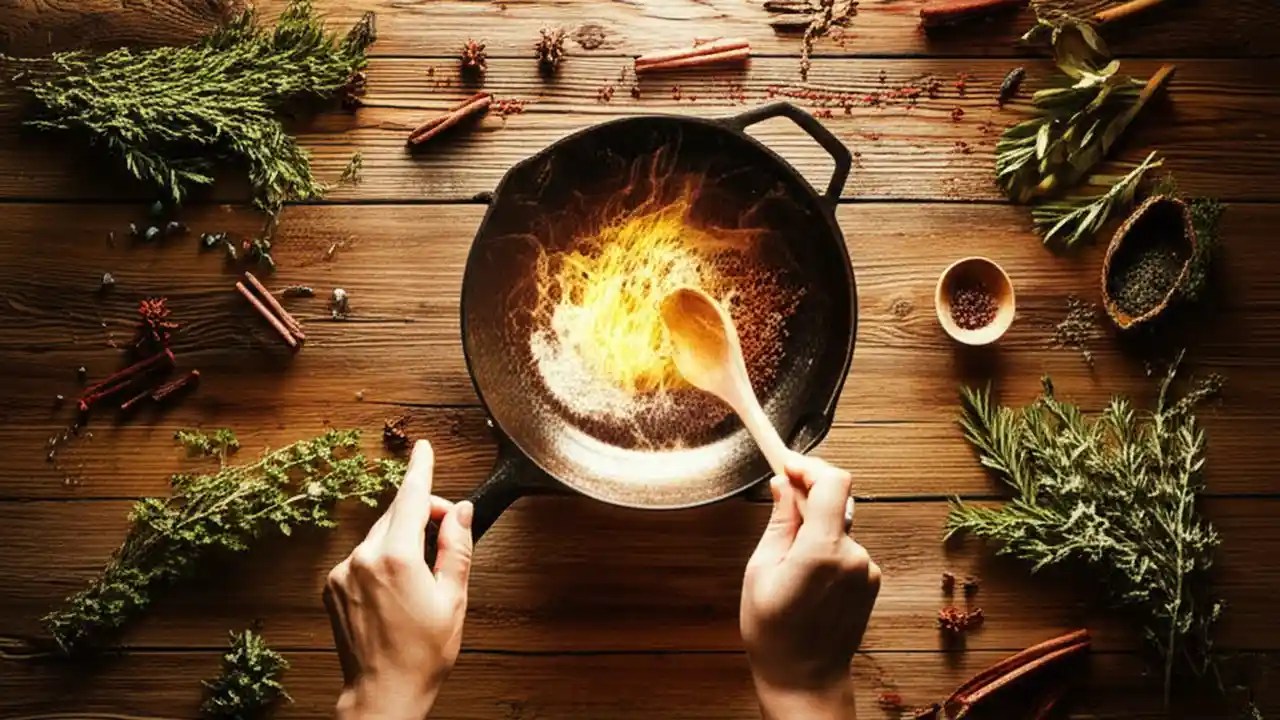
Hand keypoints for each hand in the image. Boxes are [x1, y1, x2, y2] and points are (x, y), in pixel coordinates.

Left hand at [324, 440, 474, 719]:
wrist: (383, 692)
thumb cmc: (423, 653)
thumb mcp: (453, 598)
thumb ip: (456, 548)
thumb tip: (461, 512)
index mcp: (396, 559)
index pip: (411, 498)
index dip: (421, 470)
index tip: (424, 448)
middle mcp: (363, 559)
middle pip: (396, 515)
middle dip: (423, 514)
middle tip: (448, 533)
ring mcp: (343, 572)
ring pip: (379, 536)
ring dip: (401, 540)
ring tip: (422, 575)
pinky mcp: (333, 585)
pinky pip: (362, 556)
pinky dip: (381, 559)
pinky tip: (397, 588)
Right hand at [740, 456, 880, 719]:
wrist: (804, 679)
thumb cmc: (773, 632)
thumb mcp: (760, 569)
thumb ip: (779, 521)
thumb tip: (784, 484)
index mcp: (822, 551)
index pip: (834, 483)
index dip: (810, 465)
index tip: (787, 464)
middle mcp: (853, 557)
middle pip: (834, 503)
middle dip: (806, 500)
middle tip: (779, 506)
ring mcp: (866, 570)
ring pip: (838, 526)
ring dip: (815, 528)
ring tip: (788, 562)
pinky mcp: (871, 580)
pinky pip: (846, 548)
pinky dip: (827, 548)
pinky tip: (807, 578)